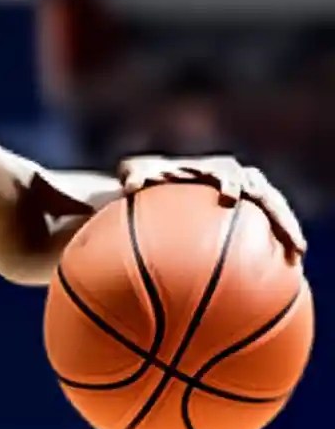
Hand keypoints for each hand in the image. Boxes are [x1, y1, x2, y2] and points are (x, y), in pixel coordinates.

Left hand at [118, 154, 306, 261]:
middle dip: (275, 211)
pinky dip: (280, 238)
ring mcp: (247, 192)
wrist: (164, 183)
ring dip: (287, 227)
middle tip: (283, 232)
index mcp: (212, 168)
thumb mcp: (135, 173)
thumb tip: (130, 186)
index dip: (231, 182)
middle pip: (263, 192)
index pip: (226, 173)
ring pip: (275, 209)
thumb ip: (133, 175)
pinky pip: (270, 224)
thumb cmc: (146, 177)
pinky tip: (291, 261)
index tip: (231, 197)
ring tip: (297, 251)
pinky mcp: (249, 209)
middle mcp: (237, 177)